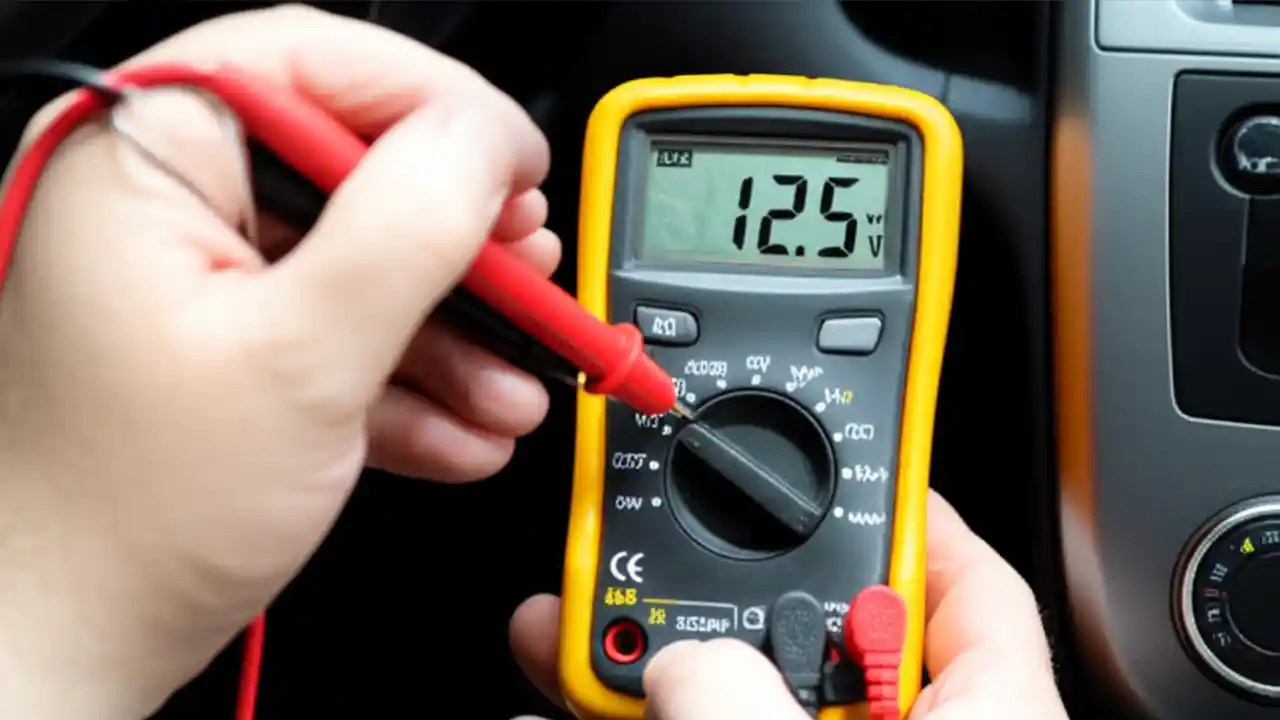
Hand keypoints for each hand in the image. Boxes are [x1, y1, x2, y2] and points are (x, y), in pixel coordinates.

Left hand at [0, 6, 554, 717]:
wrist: (71, 644)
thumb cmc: (127, 518)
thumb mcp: (300, 359)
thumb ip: (407, 227)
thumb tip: (485, 142)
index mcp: (143, 160)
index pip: (312, 61)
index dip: (435, 104)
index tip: (514, 163)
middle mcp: (163, 204)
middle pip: (352, 167)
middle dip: (457, 241)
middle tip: (524, 270)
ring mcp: (199, 280)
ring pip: (360, 259)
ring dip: (454, 329)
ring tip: (514, 381)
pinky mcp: (232, 346)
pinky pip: (343, 331)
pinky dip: (412, 379)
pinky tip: (465, 426)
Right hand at [509, 491, 1069, 718]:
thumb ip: (754, 704)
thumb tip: (684, 659)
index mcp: (978, 719)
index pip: (965, 578)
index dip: (905, 503)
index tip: (836, 451)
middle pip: (817, 618)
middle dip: (727, 568)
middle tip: (660, 519)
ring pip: (733, 686)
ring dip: (653, 642)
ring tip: (578, 600)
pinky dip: (632, 709)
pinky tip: (571, 677)